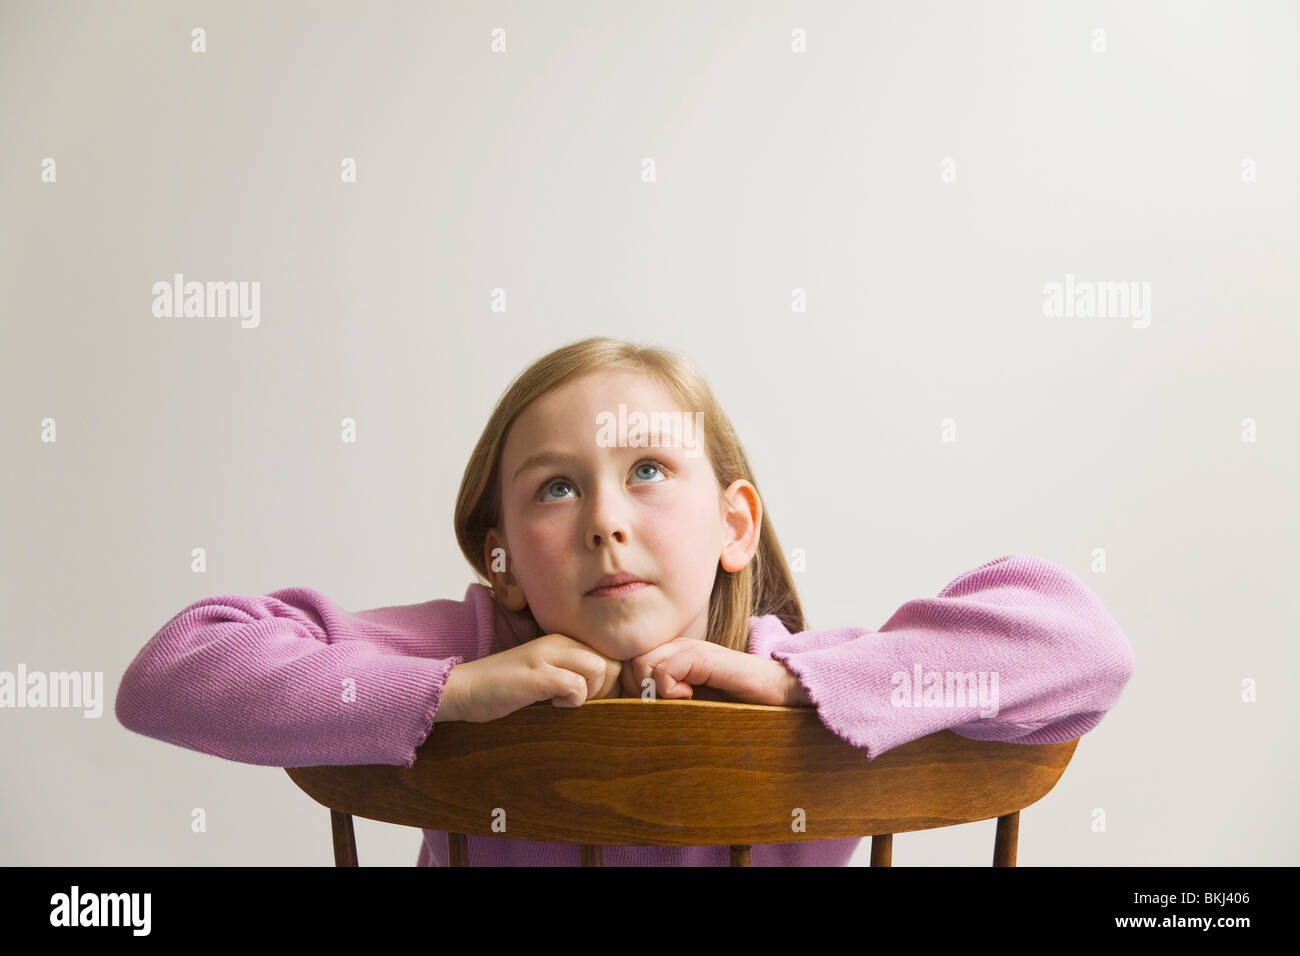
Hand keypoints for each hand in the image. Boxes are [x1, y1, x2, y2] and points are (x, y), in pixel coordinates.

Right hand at [438, 633, 622, 722]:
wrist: (463, 689)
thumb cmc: (504, 689)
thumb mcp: (546, 676)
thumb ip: (573, 675)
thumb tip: (609, 693)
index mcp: (563, 641)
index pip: (611, 654)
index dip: (610, 681)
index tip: (592, 699)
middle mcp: (558, 641)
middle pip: (612, 660)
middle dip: (605, 689)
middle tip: (579, 702)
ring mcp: (546, 655)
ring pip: (600, 668)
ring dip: (589, 693)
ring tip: (563, 701)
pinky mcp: (536, 674)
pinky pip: (576, 685)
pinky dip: (572, 700)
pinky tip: (551, 704)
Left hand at [618, 638, 806, 705]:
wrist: (777, 694)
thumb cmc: (735, 706)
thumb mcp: (691, 707)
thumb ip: (664, 703)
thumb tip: (628, 718)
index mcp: (671, 656)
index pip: (628, 666)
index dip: (632, 689)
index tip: (652, 709)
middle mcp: (677, 647)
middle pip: (630, 663)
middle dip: (637, 690)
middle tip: (662, 707)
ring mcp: (690, 648)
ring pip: (642, 663)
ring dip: (653, 689)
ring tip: (677, 703)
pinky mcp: (704, 656)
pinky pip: (665, 669)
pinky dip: (669, 688)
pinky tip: (689, 697)